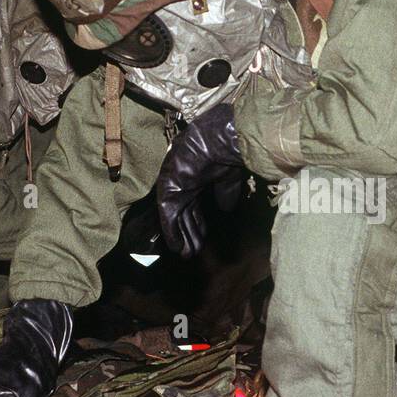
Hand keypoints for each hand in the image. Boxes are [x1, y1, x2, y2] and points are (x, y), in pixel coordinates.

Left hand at [156, 102, 245, 257]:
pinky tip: (177, 247)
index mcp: (196, 180)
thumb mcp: (228, 178)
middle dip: (190, 234)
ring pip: (176, 218)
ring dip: (181, 237)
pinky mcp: (168, 190)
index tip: (202, 239)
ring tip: (187, 254)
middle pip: (185, 215)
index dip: (198, 225)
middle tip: (193, 252)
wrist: (219, 142)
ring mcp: (174, 187)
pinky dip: (172, 232)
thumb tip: (227, 209)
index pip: (194, 208)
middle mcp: (183, 185)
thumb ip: (226, 194)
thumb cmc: (225, 154)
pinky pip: (168, 216)